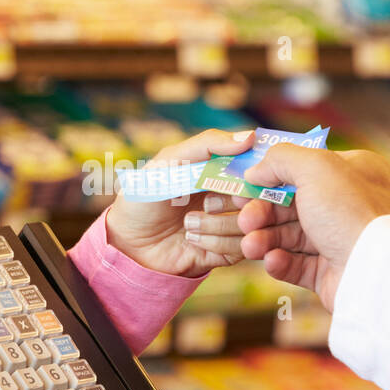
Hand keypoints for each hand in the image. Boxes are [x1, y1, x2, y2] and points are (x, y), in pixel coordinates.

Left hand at [106, 128, 255, 276]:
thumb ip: (208, 145)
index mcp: (225, 170)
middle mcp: (233, 197)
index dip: (260, 172)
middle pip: (263, 197)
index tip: (252, 175)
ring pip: (254, 224)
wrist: (126, 240)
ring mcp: (231, 226)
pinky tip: (191, 239)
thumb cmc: (144, 195)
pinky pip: (242, 249)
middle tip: (209, 202)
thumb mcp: (170, 161)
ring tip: (188, 224)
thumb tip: (250, 136)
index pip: (259, 168)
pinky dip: (216, 242)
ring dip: (219, 224)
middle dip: (239, 200)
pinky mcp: (227, 253)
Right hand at [237, 146, 389, 310]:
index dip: (273, 175)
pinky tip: (272, 261)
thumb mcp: (315, 167)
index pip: (306, 167)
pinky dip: (281, 262)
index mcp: (354, 172)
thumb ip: (281, 159)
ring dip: (265, 239)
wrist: (373, 272)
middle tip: (244, 220)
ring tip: (249, 246)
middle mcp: (348, 204)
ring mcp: (340, 240)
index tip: (245, 183)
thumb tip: (254, 170)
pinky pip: (298, 264)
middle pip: (292, 204)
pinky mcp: (331, 272)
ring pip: (291, 236)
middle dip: (263, 212)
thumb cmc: (348, 211)